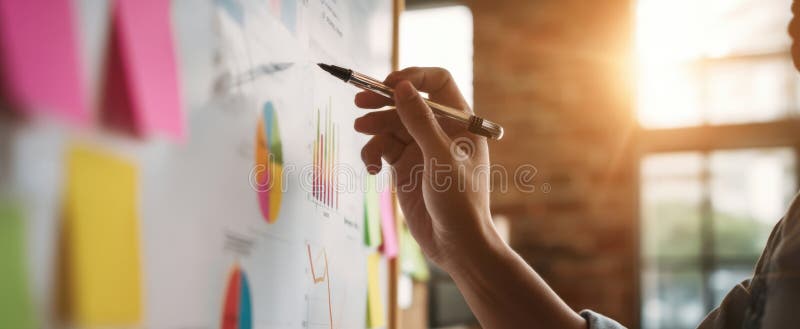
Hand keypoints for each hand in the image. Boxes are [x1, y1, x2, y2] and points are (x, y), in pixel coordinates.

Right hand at [354, 67, 495, 269]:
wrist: (456, 244)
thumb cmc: (460, 201)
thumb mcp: (440, 157)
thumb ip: (419, 121)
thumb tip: (401, 87)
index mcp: (460, 122)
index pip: (437, 83)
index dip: (413, 78)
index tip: (389, 85)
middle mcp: (440, 130)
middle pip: (407, 101)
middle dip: (383, 100)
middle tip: (360, 101)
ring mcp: (421, 148)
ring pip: (391, 125)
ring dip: (374, 126)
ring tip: (361, 131)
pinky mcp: (405, 167)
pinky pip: (383, 148)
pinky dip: (373, 153)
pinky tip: (372, 169)